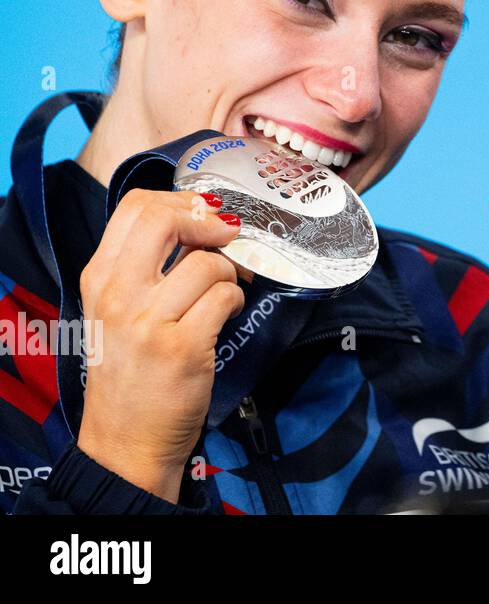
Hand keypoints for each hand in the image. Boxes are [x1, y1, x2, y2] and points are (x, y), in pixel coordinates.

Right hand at [76, 188, 244, 502]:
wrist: (125, 441)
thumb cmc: (132, 370)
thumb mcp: (120, 310)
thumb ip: (149, 265)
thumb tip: (205, 221)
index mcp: (99, 278)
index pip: (137, 206)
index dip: (183, 201)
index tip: (208, 216)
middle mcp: (117, 294)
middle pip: (168, 219)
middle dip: (210, 222)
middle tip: (229, 238)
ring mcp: (147, 322)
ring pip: (208, 262)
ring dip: (231, 273)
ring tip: (224, 293)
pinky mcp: (181, 348)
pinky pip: (225, 298)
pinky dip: (236, 301)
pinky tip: (225, 316)